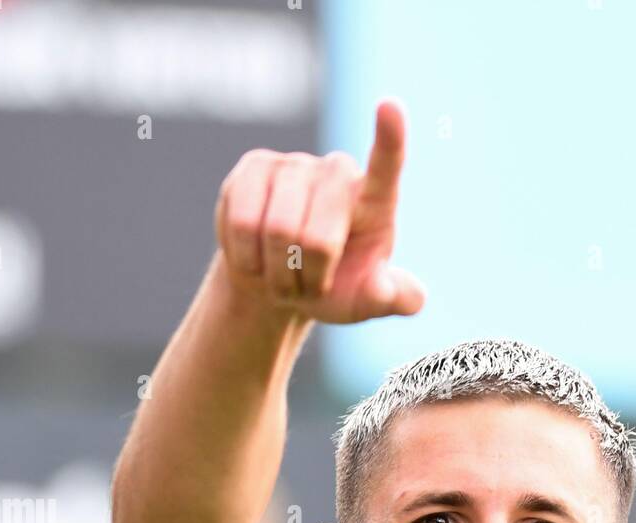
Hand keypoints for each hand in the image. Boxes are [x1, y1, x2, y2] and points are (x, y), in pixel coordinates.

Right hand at [214, 99, 425, 323]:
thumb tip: (393, 291)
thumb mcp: (364, 302)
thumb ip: (390, 299)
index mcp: (375, 200)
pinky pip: (242, 222)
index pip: (386, 166)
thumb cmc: (333, 288)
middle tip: (308, 287)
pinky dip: (248, 258)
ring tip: (283, 275)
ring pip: (275, 231)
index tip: (391, 106)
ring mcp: (294, 165)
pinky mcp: (254, 168)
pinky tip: (257, 257)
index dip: (389, 139)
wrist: (280, 281)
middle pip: (318, 240)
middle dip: (310, 279)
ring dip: (277, 274)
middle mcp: (337, 173)